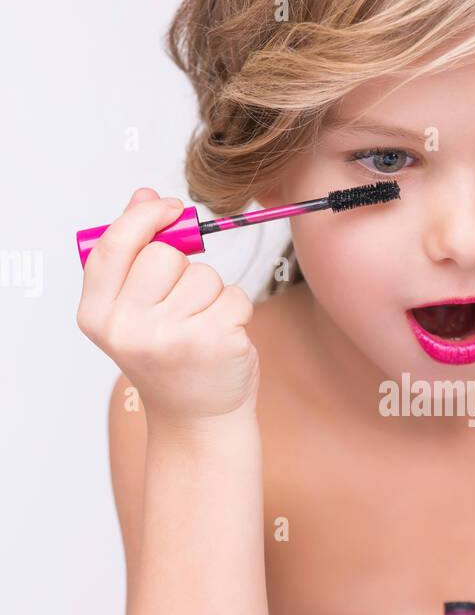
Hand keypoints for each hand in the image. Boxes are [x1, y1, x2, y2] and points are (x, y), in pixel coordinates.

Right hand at [76, 187, 259, 426]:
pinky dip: (236, 311)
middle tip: (181, 306)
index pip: (114, 246)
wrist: (197, 419)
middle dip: (181, 268)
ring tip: (201, 328)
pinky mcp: (214, 341)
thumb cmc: (168, 359)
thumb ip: (133, 253)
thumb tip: (145, 195)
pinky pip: (235, 294)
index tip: (169, 208)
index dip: (143, 217)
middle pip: (164, 254)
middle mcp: (128, 329)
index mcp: (97, 316)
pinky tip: (222, 339)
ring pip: (204, 274)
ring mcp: (172, 337)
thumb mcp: (135, 311)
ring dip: (211, 294)